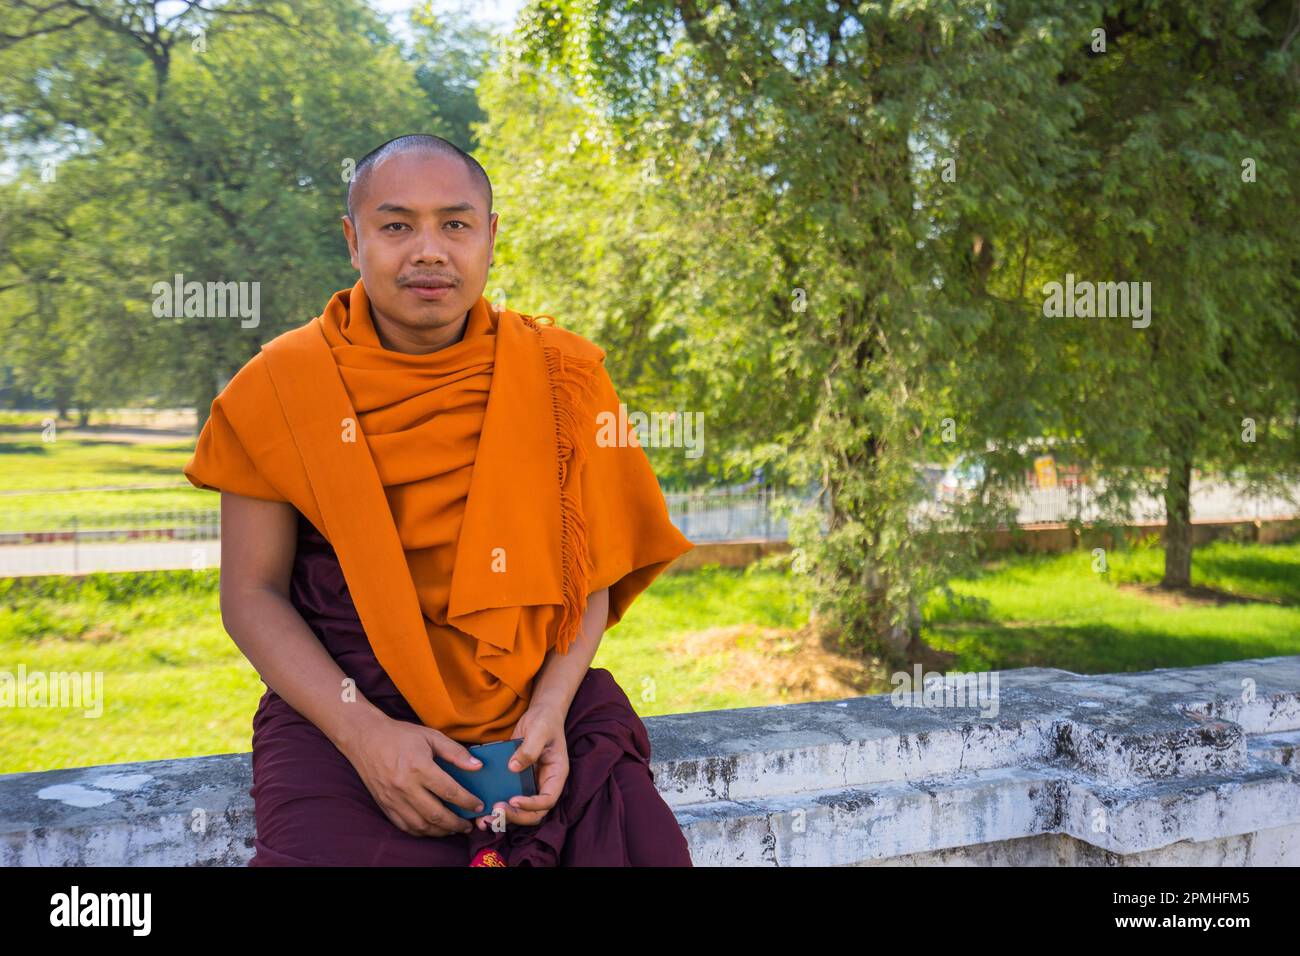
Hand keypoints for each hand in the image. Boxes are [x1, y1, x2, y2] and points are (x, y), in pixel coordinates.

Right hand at [340, 712, 485, 836]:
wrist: (365, 738)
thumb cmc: (400, 735)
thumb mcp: (431, 736)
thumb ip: (456, 752)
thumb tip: (478, 766)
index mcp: (419, 767)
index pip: (449, 791)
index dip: (467, 801)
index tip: (478, 805)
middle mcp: (405, 786)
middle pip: (436, 814)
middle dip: (456, 823)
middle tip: (469, 824)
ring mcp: (393, 798)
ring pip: (421, 825)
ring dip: (440, 831)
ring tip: (454, 828)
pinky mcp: (384, 805)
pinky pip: (404, 826)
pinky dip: (421, 831)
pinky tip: (432, 828)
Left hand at [474, 701, 567, 830]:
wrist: (540, 714)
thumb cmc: (544, 721)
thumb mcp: (539, 730)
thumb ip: (529, 748)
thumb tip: (513, 768)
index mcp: (556, 775)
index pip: (548, 800)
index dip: (531, 805)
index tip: (513, 800)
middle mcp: (544, 783)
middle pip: (534, 812)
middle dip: (516, 816)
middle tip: (496, 812)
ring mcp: (530, 783)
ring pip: (521, 810)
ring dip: (504, 817)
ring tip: (485, 819)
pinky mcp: (517, 781)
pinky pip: (509, 798)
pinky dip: (497, 806)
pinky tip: (481, 809)